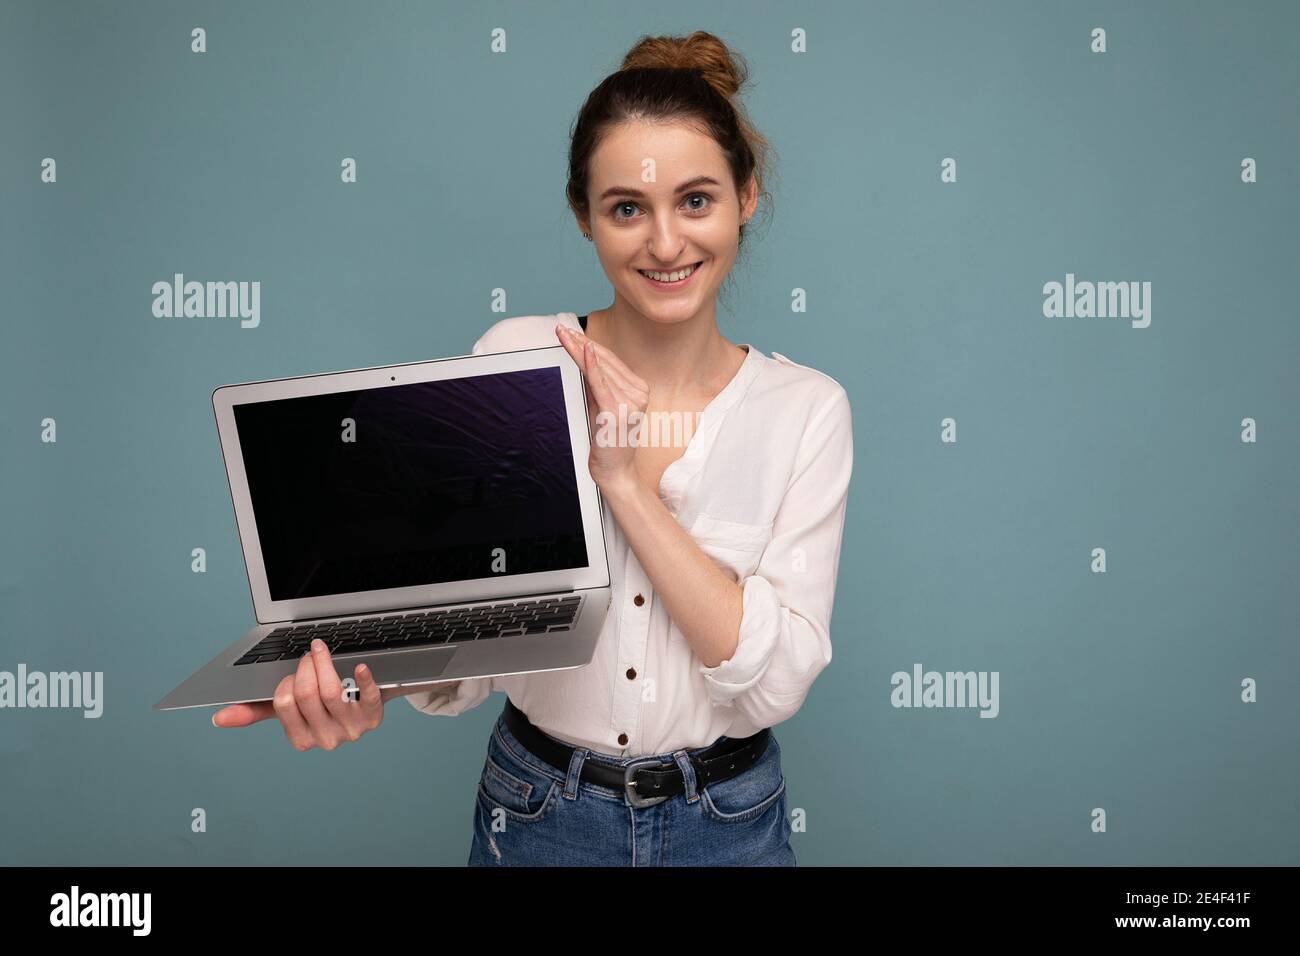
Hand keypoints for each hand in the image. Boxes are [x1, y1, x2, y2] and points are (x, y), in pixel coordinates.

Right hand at [211, 639, 397, 750]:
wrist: (364, 708)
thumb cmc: (322, 708)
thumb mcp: (290, 712)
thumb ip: (256, 712)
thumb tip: (218, 717)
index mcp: (302, 739)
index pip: (284, 704)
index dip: (286, 681)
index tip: (292, 672)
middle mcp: (326, 738)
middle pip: (307, 695)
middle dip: (305, 667)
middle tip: (309, 655)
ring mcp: (351, 728)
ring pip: (332, 691)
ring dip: (325, 664)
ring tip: (321, 652)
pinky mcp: (374, 717)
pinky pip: (370, 697)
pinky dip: (364, 680)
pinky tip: (360, 668)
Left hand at [554, 323, 649, 491]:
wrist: (615, 471)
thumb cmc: (608, 440)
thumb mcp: (601, 405)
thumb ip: (596, 384)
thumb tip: (582, 358)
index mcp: (639, 390)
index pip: (612, 361)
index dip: (591, 344)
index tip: (573, 332)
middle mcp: (638, 394)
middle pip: (605, 361)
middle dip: (581, 342)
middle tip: (562, 328)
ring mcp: (630, 402)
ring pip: (600, 368)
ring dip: (579, 349)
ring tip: (563, 335)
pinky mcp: (616, 412)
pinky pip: (600, 383)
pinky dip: (591, 365)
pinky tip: (584, 350)